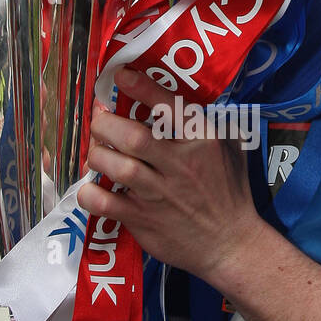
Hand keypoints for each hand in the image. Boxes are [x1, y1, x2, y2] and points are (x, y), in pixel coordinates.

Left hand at [78, 66, 263, 285]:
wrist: (230, 244)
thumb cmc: (229, 192)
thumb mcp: (231, 149)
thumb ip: (206, 122)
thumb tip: (184, 92)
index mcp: (201, 142)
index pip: (168, 106)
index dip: (140, 86)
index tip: (120, 75)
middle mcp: (179, 165)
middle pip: (131, 136)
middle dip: (105, 123)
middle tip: (99, 120)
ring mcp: (159, 195)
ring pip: (115, 166)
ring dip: (96, 154)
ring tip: (96, 150)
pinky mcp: (143, 220)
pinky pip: (104, 204)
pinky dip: (89, 194)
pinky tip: (90, 188)